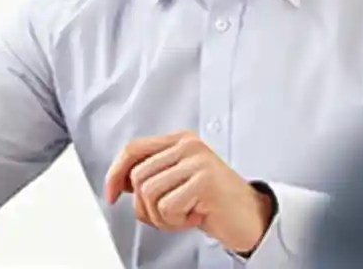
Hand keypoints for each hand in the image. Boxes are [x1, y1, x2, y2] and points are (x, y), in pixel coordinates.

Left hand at [104, 131, 273, 254]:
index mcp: (180, 141)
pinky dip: (176, 221)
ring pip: (148, 193)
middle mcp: (188, 146)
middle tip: (170, 214)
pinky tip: (196, 216)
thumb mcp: (177, 183)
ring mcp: (197, 161)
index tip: (111, 195)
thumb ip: (151, 176)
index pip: (133, 149)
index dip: (115, 173)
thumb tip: (117, 182)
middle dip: (146, 207)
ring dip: (162, 216)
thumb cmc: (212, 203)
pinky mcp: (204, 180)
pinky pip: (166, 207)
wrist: (251, 218)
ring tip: (184, 214)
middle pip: (137, 177)